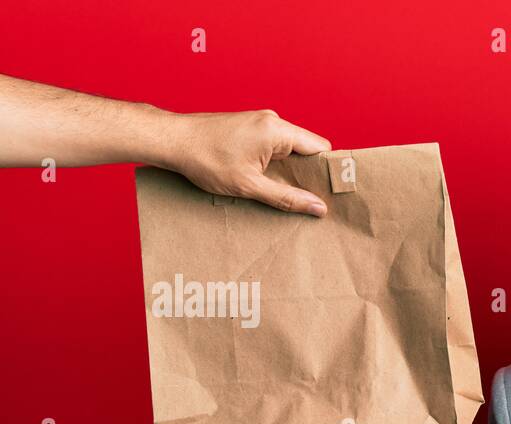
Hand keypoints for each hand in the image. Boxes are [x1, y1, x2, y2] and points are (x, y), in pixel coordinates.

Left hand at [164, 109, 331, 215]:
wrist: (171, 140)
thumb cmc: (205, 159)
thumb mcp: (249, 186)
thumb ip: (287, 197)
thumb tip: (318, 207)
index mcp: (276, 130)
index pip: (320, 148)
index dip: (327, 171)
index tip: (330, 192)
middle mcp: (271, 121)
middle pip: (307, 148)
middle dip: (308, 174)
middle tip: (308, 199)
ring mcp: (259, 122)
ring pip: (289, 149)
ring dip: (289, 170)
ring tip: (283, 191)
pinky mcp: (249, 127)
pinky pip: (274, 146)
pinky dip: (274, 164)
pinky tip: (265, 180)